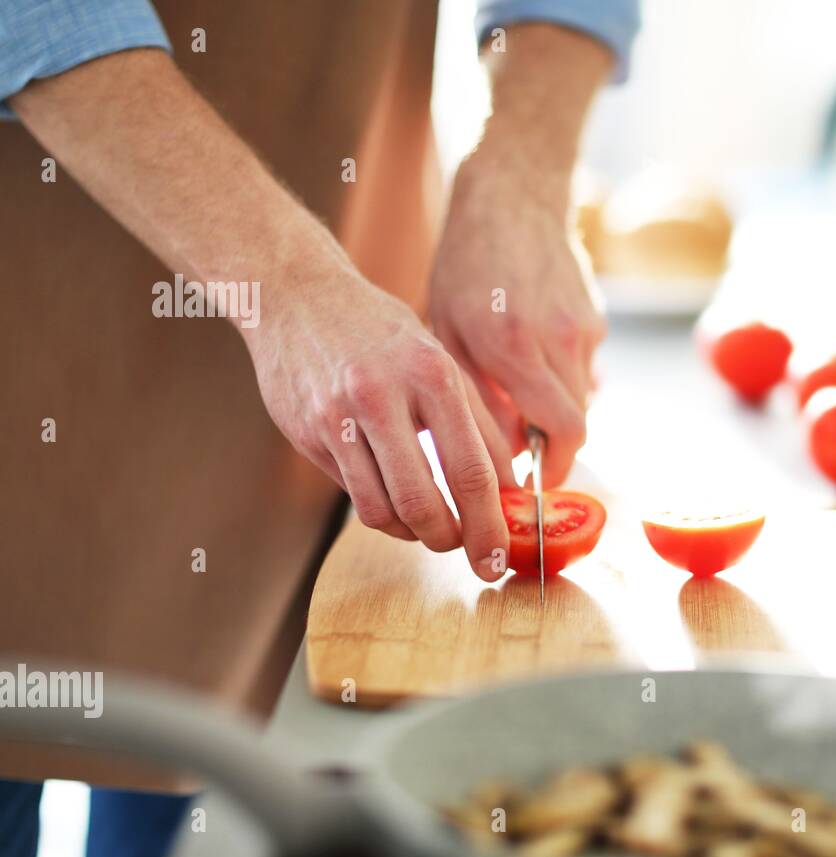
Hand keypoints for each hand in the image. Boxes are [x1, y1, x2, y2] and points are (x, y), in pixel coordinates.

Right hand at [245, 270, 515, 580]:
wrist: (298, 294)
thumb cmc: (382, 334)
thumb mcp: (441, 362)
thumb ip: (478, 424)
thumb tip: (511, 491)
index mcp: (432, 374)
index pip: (471, 470)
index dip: (489, 525)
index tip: (499, 556)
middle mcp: (383, 395)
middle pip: (424, 502)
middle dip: (450, 541)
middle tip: (464, 551)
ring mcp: (338, 416)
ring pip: (382, 511)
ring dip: (413, 534)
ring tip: (430, 528)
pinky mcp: (307, 432)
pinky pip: (352, 495)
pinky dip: (381, 514)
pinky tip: (395, 505)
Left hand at [427, 151, 604, 485]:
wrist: (513, 200)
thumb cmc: (466, 267)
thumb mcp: (448, 331)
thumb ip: (475, 396)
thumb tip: (503, 455)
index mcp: (512, 346)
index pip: (561, 433)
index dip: (552, 471)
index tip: (533, 488)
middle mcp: (558, 340)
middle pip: (577, 425)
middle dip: (554, 450)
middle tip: (527, 459)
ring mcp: (584, 329)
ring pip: (580, 400)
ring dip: (554, 411)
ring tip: (518, 395)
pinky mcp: (596, 319)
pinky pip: (582, 370)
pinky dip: (561, 378)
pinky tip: (533, 354)